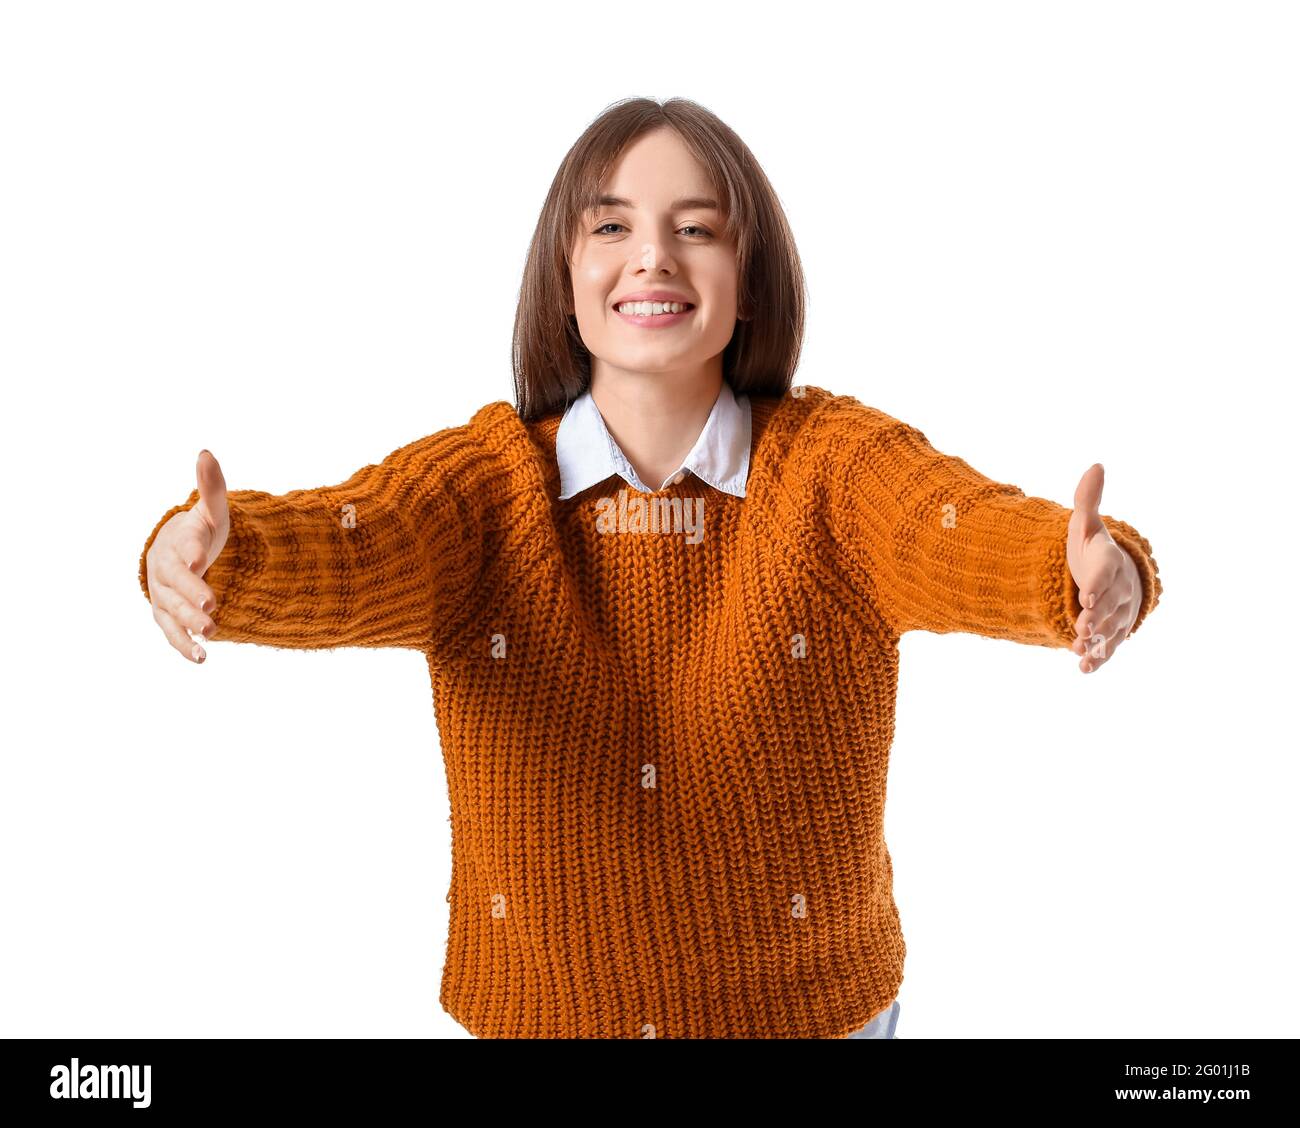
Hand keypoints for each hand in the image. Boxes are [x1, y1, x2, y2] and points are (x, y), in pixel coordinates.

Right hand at [145, 450, 230, 663]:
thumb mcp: (210, 511)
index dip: (190, 553)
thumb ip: (212, 487)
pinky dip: (183, 645)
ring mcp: (164, 595)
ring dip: (188, 625)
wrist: (175, 553)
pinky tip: (201, 659)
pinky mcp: (167, 615)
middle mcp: (165, 570)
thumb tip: (206, 453)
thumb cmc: (198, 531)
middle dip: (192, 595)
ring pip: (171, 611)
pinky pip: (171, 631)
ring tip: (210, 636)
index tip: (198, 560)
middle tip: (211, 608)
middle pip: (176, 584)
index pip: (183, 547)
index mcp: (178, 542)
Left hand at [1066, 463, 1140, 673]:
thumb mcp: (1085, 524)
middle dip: (1097, 618)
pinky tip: (1083, 669)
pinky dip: (1097, 659)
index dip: (1097, 585)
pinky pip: (1106, 647)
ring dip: (1096, 642)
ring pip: (1108, 630)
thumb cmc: (1093, 549)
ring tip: (1081, 652)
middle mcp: (1117, 590)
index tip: (1086, 596)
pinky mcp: (1110, 633)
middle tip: (1083, 629)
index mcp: (1108, 563)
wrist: (1111, 577)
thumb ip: (1087, 500)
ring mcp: (1115, 614)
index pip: (1104, 573)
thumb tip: (1097, 464)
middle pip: (1108, 606)